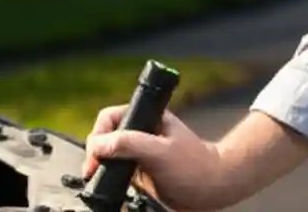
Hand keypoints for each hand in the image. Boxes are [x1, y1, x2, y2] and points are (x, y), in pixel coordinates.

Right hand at [82, 104, 230, 211]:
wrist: (214, 190)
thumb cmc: (196, 166)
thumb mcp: (160, 151)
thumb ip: (129, 144)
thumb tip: (98, 144)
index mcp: (146, 118)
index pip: (109, 119)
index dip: (98, 136)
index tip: (95, 156)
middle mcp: (140, 133)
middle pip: (105, 138)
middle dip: (96, 154)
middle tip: (93, 172)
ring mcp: (139, 154)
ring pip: (108, 157)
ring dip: (101, 168)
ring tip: (99, 179)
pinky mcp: (140, 174)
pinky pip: (117, 175)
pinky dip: (110, 181)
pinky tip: (111, 188)